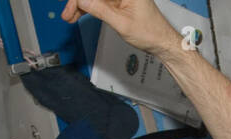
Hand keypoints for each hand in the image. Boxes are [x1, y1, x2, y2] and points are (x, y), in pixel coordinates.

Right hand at [61, 0, 183, 55]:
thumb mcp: (121, 23)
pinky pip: (99, 1)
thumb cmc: (151, 33)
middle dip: (79, 1)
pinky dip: (89, 8)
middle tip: (67, 13)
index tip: (72, 5)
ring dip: (81, 5)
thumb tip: (82, 0)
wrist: (162, 42)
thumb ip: (100, 9)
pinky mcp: (119, 1)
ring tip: (70, 17)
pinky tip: (79, 14)